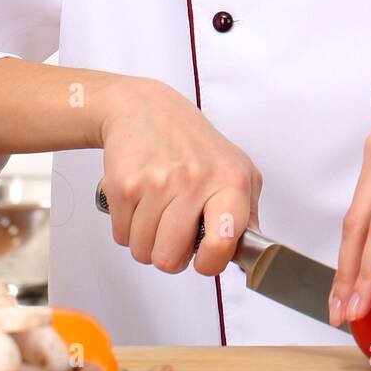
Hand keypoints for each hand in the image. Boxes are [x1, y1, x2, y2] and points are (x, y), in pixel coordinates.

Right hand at [97, 77, 261, 277]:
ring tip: (158, 211)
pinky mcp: (124, 184)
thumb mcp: (238, 169)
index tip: (206, 257)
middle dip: (170, 254)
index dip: (211, 262)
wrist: (146, 109)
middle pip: (170, 260)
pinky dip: (128, 227)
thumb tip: (250, 253)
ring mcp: (157, 182)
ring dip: (147, 240)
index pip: (222, 242)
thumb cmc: (194, 144)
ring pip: (142, 251)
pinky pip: (121, 236)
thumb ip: (247, 214)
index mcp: (230, 182)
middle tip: (175, 230)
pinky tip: (141, 202)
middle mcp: (195, 181)